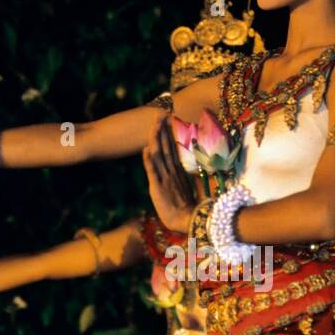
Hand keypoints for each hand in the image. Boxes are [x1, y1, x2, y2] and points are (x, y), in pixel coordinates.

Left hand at [141, 113, 195, 233]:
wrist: (187, 220)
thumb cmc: (188, 208)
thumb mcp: (186, 188)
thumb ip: (183, 176)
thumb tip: (186, 167)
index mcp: (178, 170)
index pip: (172, 148)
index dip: (169, 134)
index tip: (168, 120)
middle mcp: (172, 171)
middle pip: (165, 147)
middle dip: (162, 130)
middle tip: (161, 114)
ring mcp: (165, 177)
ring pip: (159, 154)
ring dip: (156, 139)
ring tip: (155, 124)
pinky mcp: (158, 187)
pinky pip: (152, 171)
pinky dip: (148, 160)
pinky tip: (146, 149)